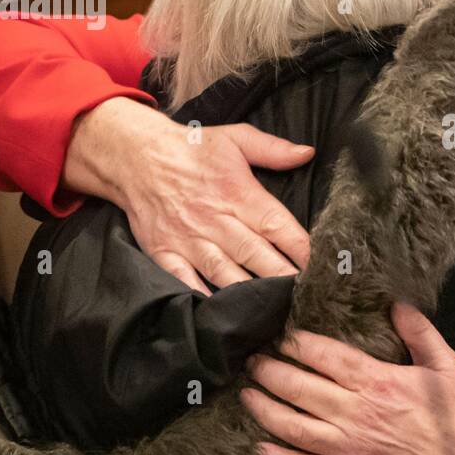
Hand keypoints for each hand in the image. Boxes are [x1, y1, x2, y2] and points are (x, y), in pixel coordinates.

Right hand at [62, 97, 313, 291]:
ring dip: (251, 294)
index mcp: (237, 193)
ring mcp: (188, 239)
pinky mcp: (164, 253)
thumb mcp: (234, 138)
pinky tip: (222, 316)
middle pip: (256, 254)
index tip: (322, 267)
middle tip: (308, 299)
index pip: (277, 225)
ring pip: (225, 273)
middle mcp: (214, 219)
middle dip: (283, 277)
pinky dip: (203, 298)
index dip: (301, 248)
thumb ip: (272, 149)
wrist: (132, 155)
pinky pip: (185, 281)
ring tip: (276, 312)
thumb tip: (308, 153)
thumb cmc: (189, 148)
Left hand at [241, 303, 454, 454]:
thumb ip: (420, 333)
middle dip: (270, 371)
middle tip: (253, 361)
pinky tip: (262, 446)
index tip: (282, 336)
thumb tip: (399, 304)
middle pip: (299, 388)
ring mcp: (349, 447)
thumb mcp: (447, 366)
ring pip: (293, 426)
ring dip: (265, 409)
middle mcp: (357, 413)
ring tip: (248, 395)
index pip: (326, 357)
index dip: (298, 344)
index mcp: (378, 382)